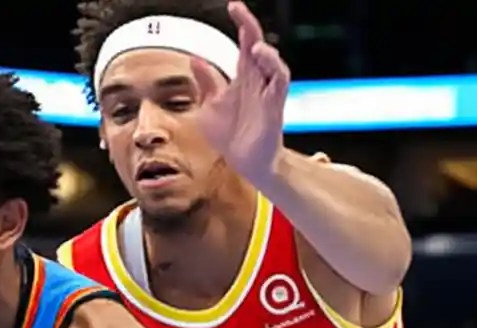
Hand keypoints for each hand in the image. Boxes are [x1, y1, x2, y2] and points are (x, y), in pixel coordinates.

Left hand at [191, 1, 290, 183]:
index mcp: (243, 77)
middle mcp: (257, 81)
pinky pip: (280, 83)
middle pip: (257, 46)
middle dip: (249, 26)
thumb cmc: (229, 135)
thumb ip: (205, 83)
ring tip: (253, 44)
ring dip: (265, 52)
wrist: (243, 164)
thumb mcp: (208, 107)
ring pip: (273, 64)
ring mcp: (267, 93)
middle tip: (237, 8)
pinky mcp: (274, 108)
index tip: (233, 5)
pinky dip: (274, 70)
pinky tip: (263, 61)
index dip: (240, 23)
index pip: (244, 44)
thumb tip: (195, 59)